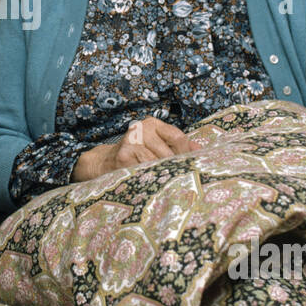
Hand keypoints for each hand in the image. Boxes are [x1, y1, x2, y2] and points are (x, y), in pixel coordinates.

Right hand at [72, 117, 201, 181]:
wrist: (105, 162)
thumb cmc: (137, 154)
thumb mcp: (156, 144)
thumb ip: (177, 145)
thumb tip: (200, 150)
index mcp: (152, 124)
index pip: (177, 136)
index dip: (185, 153)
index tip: (188, 165)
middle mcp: (141, 129)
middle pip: (168, 152)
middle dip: (174, 166)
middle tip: (179, 178)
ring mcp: (131, 141)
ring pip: (156, 162)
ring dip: (161, 173)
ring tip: (163, 180)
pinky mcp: (123, 155)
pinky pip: (143, 170)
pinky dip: (148, 177)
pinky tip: (149, 181)